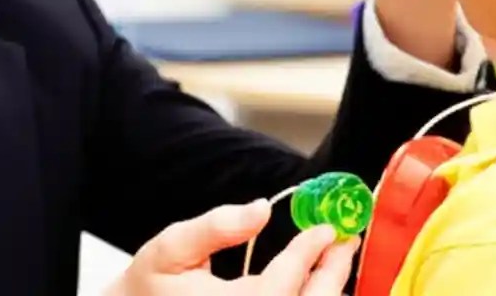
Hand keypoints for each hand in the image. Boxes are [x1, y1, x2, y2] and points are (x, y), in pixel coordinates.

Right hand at [106, 201, 360, 295]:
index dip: (309, 253)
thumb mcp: (171, 249)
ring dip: (328, 292)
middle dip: (334, 275)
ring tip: (336, 262)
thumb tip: (262, 209)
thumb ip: (215, 227)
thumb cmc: (149, 288)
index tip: (326, 229)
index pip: (284, 283)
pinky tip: (316, 288)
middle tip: (346, 242)